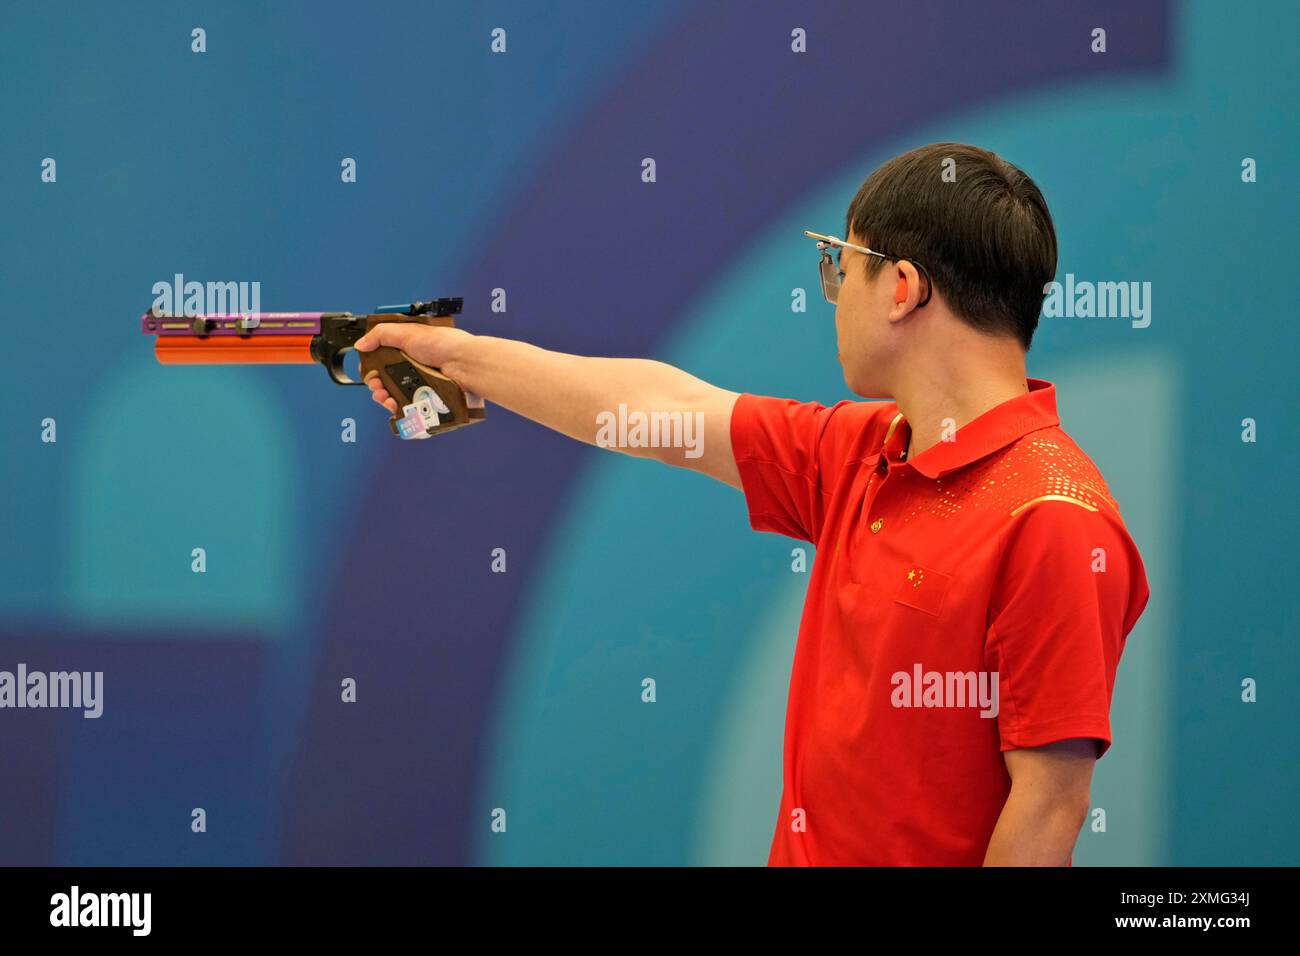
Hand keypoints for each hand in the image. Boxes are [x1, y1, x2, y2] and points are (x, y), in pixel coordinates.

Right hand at [352, 323, 471, 413]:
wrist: (466, 365)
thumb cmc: (445, 345)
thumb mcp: (408, 332)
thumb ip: (381, 335)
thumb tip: (361, 344)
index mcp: (408, 348)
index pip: (383, 358)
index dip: (372, 365)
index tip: (368, 371)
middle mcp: (413, 366)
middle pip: (386, 378)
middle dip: (375, 384)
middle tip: (376, 385)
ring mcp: (420, 383)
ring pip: (394, 394)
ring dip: (383, 397)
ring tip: (384, 397)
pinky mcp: (426, 398)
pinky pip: (408, 406)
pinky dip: (398, 407)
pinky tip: (395, 405)